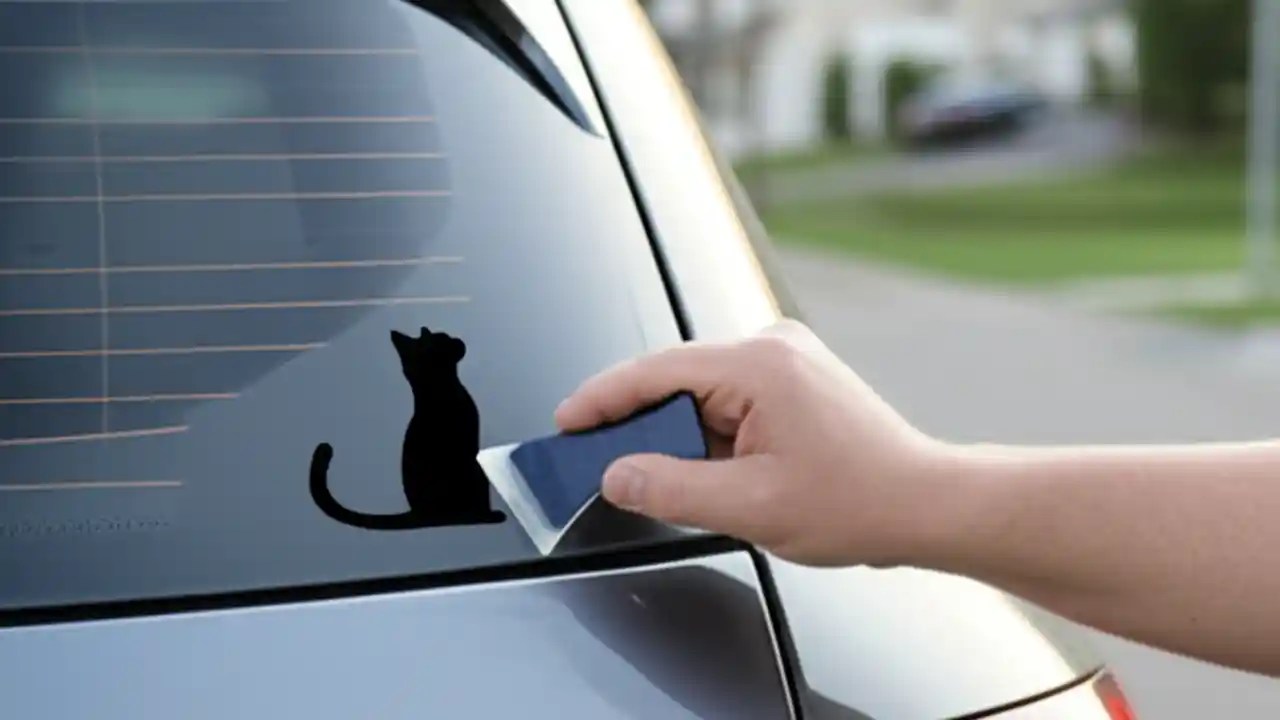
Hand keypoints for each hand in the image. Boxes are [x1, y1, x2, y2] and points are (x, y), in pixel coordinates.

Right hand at [555, 319, 963, 567]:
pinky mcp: (794, 381)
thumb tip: (615, 475)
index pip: (656, 372)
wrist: (926, 504)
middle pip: (675, 380)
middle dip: (638, 424)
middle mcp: (773, 348)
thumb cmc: (860, 501)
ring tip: (667, 483)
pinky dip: (707, 435)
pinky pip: (728, 401)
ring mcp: (786, 361)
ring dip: (679, 435)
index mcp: (760, 364)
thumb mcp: (751, 507)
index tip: (565, 422)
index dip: (602, 399)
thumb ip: (671, 488)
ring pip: (701, 394)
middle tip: (600, 465)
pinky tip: (708, 473)